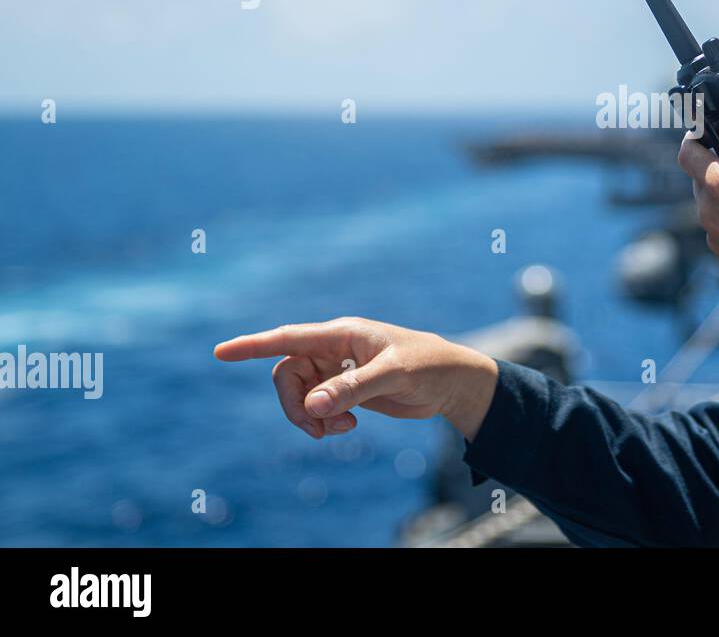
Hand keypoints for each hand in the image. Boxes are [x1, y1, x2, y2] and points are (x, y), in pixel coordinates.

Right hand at [214, 317, 498, 440]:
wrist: (451, 383)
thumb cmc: (429, 365)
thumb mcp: (394, 375)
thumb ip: (352, 389)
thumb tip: (312, 407)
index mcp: (342, 333)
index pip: (288, 338)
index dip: (252, 345)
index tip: (220, 353)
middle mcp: (334, 348)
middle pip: (287, 375)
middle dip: (293, 405)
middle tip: (317, 429)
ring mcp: (337, 370)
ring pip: (298, 395)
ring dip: (308, 418)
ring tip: (340, 431)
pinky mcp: (344, 390)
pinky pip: (314, 408)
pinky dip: (322, 423)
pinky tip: (347, 429)